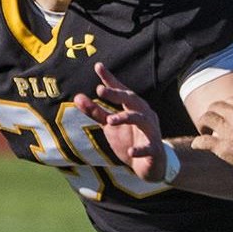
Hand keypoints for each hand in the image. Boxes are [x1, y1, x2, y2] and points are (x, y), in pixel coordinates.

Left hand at [74, 62, 167, 181]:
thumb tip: (77, 97)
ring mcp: (151, 131)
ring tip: (110, 120)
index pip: (121, 91)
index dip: (110, 79)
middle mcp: (144, 115)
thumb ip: (96, 112)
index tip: (98, 67)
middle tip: (99, 90)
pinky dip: (140, 149)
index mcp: (134, 107)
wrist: (150, 165)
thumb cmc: (130, 140)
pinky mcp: (154, 149)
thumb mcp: (110, 125)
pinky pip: (148, 148)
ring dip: (125, 118)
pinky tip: (130, 152)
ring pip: (141, 120)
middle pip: (132, 100)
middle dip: (117, 94)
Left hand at [194, 97, 232, 173]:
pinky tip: (196, 145)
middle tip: (212, 122)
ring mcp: (227, 130)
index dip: (226, 108)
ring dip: (203, 124)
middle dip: (212, 113)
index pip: (231, 101)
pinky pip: (203, 141)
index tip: (226, 115)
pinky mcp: (223, 147)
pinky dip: (198, 142)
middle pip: (215, 106)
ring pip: (206, 119)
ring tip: (203, 130)